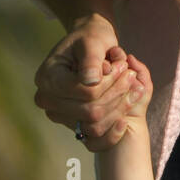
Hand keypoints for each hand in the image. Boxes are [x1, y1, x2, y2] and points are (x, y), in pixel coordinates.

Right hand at [33, 11, 138, 150]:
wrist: (89, 47)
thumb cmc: (90, 39)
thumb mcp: (93, 40)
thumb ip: (91, 58)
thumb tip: (91, 80)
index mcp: (47, 78)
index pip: (85, 93)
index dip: (109, 83)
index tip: (124, 66)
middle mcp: (48, 101)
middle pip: (90, 112)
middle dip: (116, 95)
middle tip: (131, 76)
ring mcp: (59, 116)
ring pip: (95, 126)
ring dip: (119, 110)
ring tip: (132, 88)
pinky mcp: (72, 126)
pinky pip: (94, 140)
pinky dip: (113, 131)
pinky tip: (125, 117)